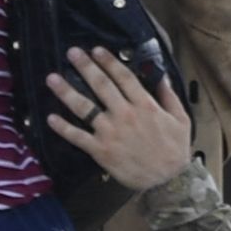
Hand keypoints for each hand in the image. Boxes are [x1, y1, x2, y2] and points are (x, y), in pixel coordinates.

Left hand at [45, 43, 194, 191]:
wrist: (168, 180)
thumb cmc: (175, 150)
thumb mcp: (181, 119)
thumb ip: (169, 97)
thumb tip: (162, 77)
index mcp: (144, 105)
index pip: (123, 78)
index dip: (109, 62)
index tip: (96, 50)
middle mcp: (125, 115)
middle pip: (101, 86)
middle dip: (85, 67)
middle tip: (72, 53)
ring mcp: (110, 132)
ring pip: (85, 108)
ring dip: (66, 92)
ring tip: (52, 78)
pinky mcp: (101, 150)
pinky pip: (78, 136)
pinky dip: (63, 128)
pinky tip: (50, 118)